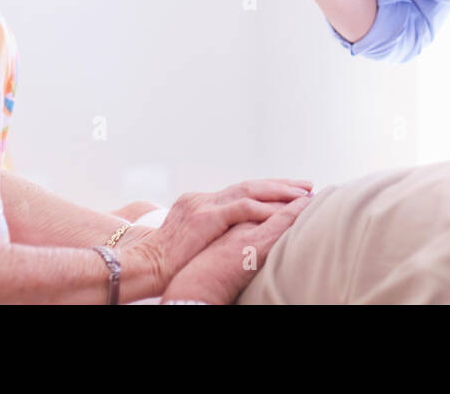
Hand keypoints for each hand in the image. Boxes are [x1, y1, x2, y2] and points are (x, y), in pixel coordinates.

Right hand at [126, 178, 311, 295]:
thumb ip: (209, 233)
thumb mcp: (189, 241)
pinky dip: (265, 208)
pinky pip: (243, 208)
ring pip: (250, 190)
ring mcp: (204, 204)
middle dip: (281, 185)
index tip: (290, 191)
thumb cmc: (164, 263)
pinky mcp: (206, 216)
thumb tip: (230, 238)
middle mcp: (203, 198)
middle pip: (250, 185)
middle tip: (307, 184)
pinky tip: (284, 211)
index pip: (240, 190)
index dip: (267, 190)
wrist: (143, 265)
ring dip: (280, 192)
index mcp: (200, 202)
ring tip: (303, 195)